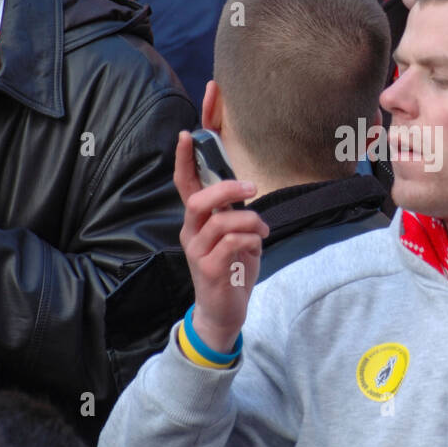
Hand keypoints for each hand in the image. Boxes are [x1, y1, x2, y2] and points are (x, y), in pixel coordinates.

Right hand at [173, 131, 268, 354]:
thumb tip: (244, 191)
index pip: (184, 185)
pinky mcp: (209, 269)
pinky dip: (250, 239)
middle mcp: (191, 233)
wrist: (225, 311)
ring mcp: (197, 252)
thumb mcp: (235, 235)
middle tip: (253, 188)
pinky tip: (255, 247)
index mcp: (196, 221)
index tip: (187, 135)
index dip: (184, 160)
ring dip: (250, 221)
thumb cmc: (232, 269)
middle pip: (198, 200)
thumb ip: (235, 213)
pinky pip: (232, 242)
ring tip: (262, 231)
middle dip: (228, 189)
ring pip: (221, 222)